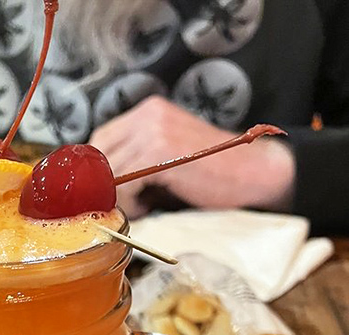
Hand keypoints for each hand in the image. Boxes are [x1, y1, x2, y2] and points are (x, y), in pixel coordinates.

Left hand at [90, 96, 294, 218]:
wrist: (252, 172)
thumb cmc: (212, 171)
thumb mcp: (169, 155)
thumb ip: (138, 159)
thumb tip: (104, 184)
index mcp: (149, 111)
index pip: (101, 137)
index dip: (97, 170)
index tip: (104, 191)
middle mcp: (148, 115)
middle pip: (100, 153)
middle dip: (104, 185)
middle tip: (121, 204)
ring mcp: (153, 131)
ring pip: (111, 172)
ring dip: (120, 197)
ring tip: (141, 206)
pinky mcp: (159, 152)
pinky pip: (125, 183)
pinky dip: (131, 202)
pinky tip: (149, 206)